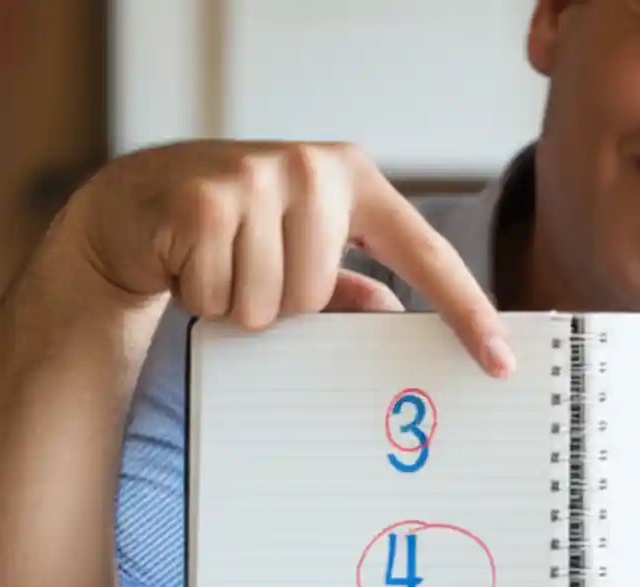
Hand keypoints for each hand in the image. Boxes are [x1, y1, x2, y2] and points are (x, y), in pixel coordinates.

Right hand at [66, 139, 512, 375]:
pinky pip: (221, 297)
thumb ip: (350, 284)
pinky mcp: (206, 200)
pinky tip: (189, 258)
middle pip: (320, 297)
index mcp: (356, 181)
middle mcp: (316, 171)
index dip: (467, 312)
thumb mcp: (304, 247)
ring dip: (238, 302)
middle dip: (280, 302)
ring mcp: (259, 178)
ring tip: (219, 261)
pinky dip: (200, 295)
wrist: (138, 200)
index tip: (501, 362)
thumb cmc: (238, 230)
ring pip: (270, 304)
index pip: (427, 256)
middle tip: (250, 268)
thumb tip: (390, 316)